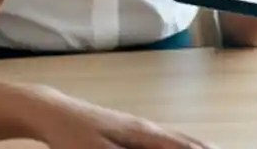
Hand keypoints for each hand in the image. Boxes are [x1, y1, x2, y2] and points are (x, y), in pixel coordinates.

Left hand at [34, 89, 215, 148]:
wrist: (52, 112)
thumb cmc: (72, 133)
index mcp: (142, 132)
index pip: (180, 146)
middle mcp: (144, 127)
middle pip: (183, 140)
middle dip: (204, 148)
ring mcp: (136, 127)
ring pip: (174, 137)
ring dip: (193, 146)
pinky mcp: (127, 130)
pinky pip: (162, 138)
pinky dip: (178, 144)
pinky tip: (177, 147)